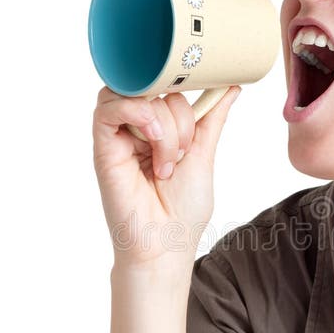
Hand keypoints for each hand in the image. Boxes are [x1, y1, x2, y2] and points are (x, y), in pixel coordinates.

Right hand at [92, 85, 240, 267]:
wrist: (166, 245)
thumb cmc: (182, 211)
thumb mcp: (204, 155)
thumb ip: (211, 118)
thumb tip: (230, 88)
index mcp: (161, 129)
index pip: (171, 90)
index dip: (189, 104)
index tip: (196, 139)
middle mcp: (138, 129)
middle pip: (155, 88)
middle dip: (179, 119)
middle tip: (184, 155)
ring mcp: (119, 136)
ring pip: (137, 95)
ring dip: (163, 125)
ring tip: (166, 163)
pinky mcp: (103, 147)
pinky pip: (107, 108)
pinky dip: (136, 114)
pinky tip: (152, 143)